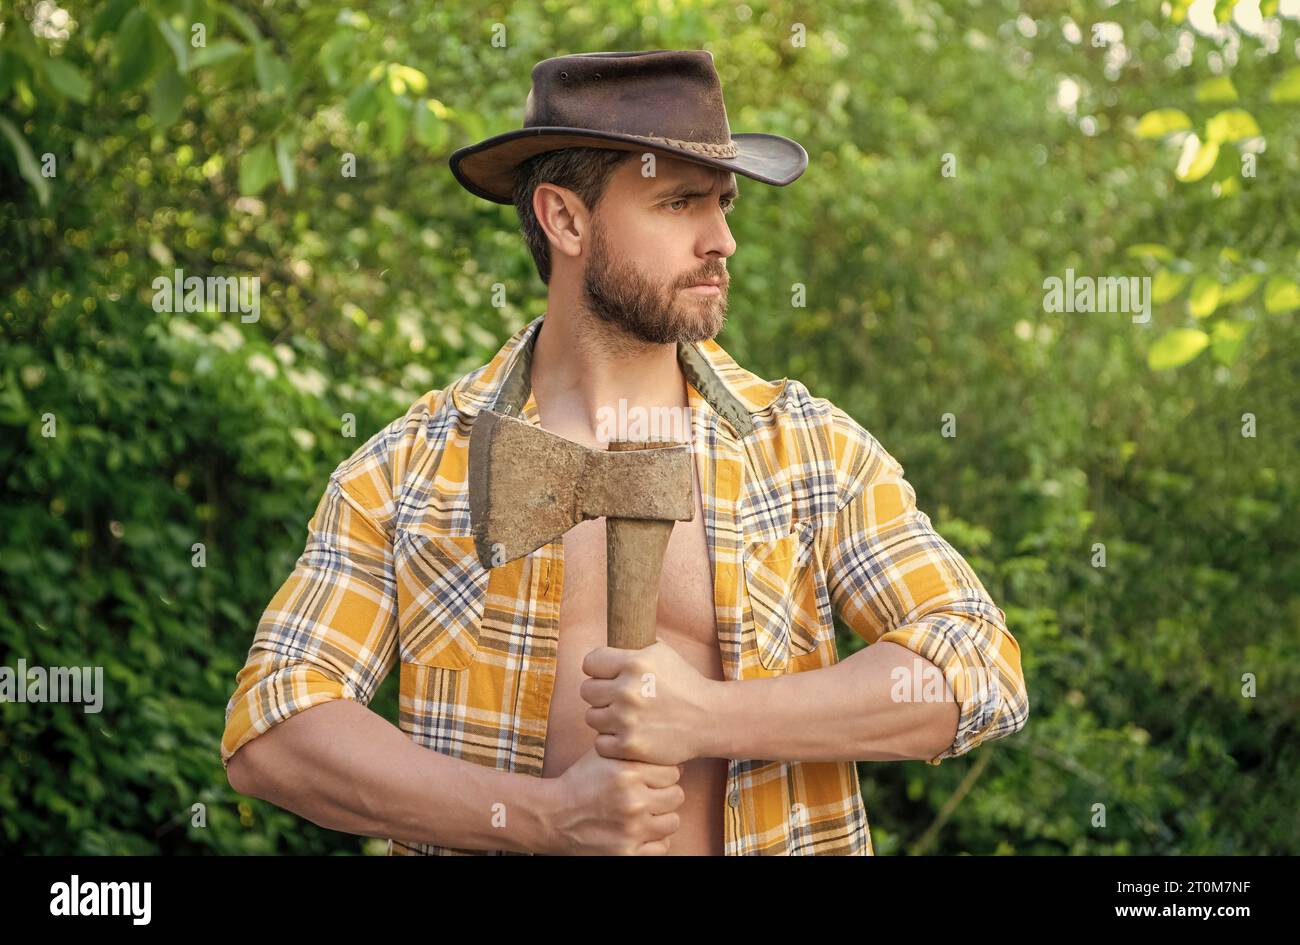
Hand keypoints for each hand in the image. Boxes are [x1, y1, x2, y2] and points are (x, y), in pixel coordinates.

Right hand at [544, 747, 684, 854]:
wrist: (552, 816)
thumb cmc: (580, 782)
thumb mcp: (603, 754)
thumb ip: (633, 749)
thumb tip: (667, 749)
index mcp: (628, 772)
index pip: (673, 771)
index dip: (663, 774)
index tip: (652, 778)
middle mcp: (633, 801)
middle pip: (677, 796)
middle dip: (665, 794)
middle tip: (649, 796)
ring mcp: (631, 830)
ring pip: (673, 821)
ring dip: (661, 818)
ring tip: (645, 814)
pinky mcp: (627, 853)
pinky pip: (662, 846)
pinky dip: (654, 840)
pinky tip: (641, 832)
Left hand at [580, 640, 717, 765]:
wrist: (709, 719)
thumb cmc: (684, 683)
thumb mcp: (662, 652)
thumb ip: (632, 645)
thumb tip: (611, 634)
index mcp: (635, 663)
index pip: (590, 662)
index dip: (599, 669)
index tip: (609, 675)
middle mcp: (628, 690)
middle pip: (586, 690)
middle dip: (601, 693)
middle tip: (618, 698)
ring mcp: (627, 720)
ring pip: (591, 717)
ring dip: (605, 718)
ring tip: (625, 716)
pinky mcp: (629, 746)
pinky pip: (600, 743)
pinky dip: (611, 742)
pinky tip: (628, 734)